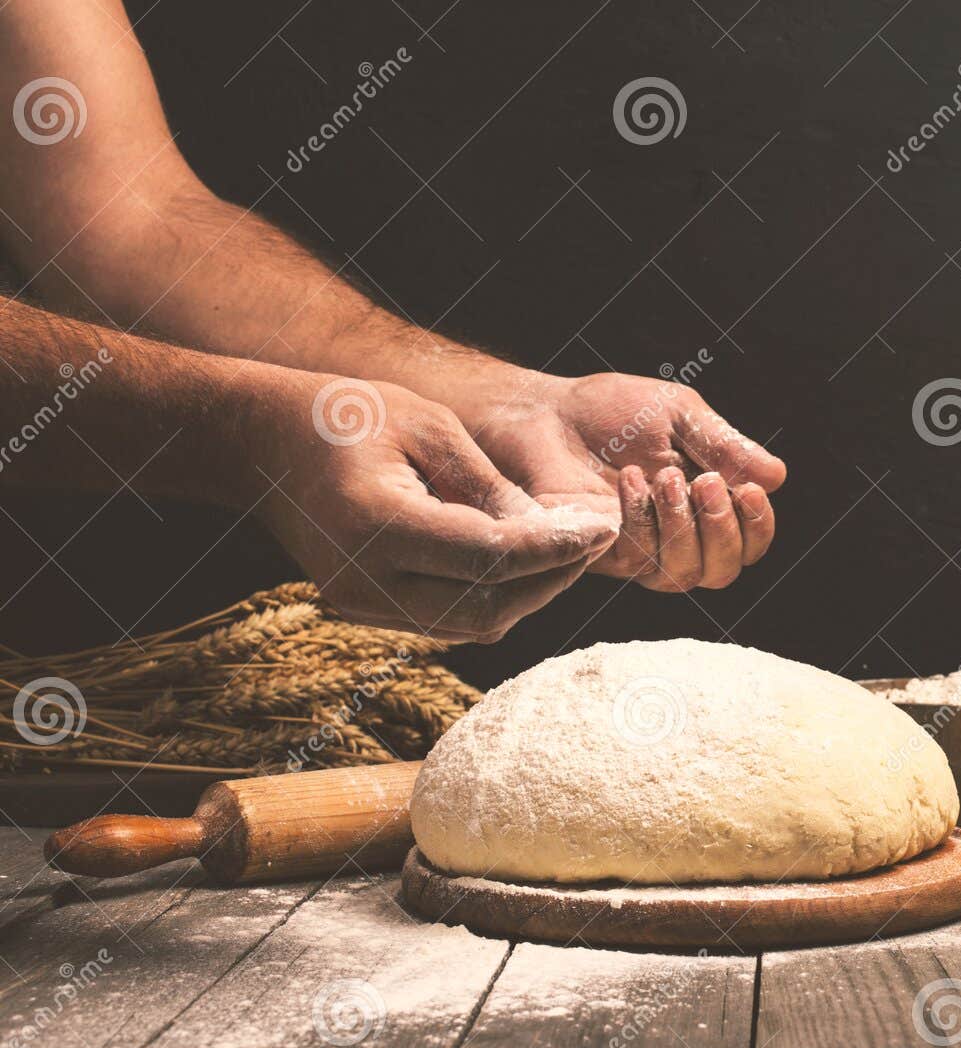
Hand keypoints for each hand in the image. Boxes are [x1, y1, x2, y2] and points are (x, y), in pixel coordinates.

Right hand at [251, 376, 617, 640]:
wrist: (263, 446)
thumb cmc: (346, 416)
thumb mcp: (427, 425)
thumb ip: (488, 484)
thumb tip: (551, 535)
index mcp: (377, 526)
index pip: (488, 557)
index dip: (553, 547)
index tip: (603, 527)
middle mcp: (365, 582)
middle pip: (485, 607)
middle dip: (551, 578)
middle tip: (595, 539)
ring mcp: (362, 606)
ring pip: (472, 624)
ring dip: (529, 594)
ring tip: (570, 549)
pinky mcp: (369, 612)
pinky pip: (449, 620)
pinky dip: (495, 597)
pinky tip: (526, 562)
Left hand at [446, 370, 785, 591]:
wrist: (541, 413)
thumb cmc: (609, 411)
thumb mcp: (678, 414)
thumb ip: (724, 445)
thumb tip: (778, 476)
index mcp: (704, 506)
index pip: (749, 541)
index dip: (758, 526)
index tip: (752, 491)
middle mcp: (676, 538)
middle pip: (723, 570)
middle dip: (723, 530)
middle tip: (705, 482)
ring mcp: (638, 553)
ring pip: (684, 575)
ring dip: (685, 528)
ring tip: (666, 477)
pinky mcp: (601, 557)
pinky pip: (637, 561)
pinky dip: (642, 523)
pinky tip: (629, 482)